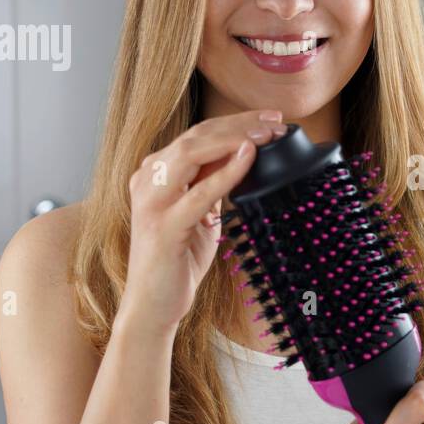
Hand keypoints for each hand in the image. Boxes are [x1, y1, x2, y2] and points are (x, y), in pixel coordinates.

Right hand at [119, 109, 288, 335]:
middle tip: (276, 120)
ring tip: (267, 134)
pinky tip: (249, 158)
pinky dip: (226, 172)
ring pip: (193, 153)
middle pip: (197, 137)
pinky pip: (199, 193)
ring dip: (235, 139)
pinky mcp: (162, 227)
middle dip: (240, 124)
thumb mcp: (200, 214)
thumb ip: (212, 184)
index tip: (269, 118)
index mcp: (155, 174)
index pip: (198, 135)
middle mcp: (148, 180)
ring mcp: (152, 202)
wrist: (153, 305)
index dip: (235, 122)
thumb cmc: (178, 260)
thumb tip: (244, 154)